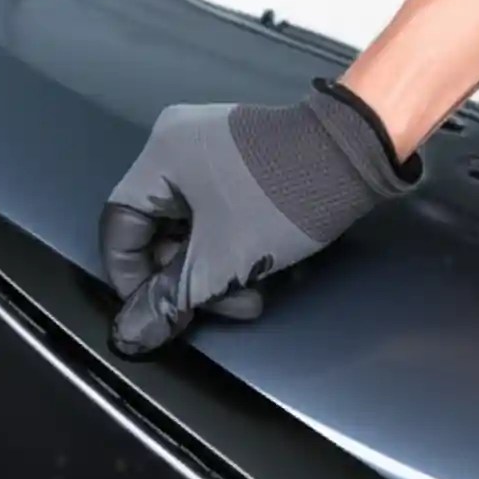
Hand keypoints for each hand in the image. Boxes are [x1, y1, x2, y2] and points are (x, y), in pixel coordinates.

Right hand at [99, 83, 418, 356]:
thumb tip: (131, 334)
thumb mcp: (223, 260)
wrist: (359, 153)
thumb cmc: (288, 196)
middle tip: (220, 305)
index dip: (131, 276)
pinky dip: (231, 245)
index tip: (155, 310)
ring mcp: (211, 149)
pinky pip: (215, 211)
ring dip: (215, 269)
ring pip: (190, 226)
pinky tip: (260, 268)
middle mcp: (178, 144)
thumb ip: (170, 299)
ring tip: (251, 293)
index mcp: (160, 155)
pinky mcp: (240, 159)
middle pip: (156, 228)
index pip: (119, 225)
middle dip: (188, 277)